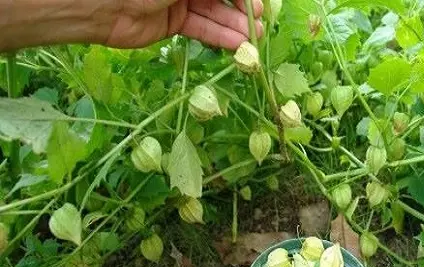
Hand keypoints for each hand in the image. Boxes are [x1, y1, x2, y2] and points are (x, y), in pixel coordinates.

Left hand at [105, 0, 263, 49]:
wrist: (102, 3)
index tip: (259, 4)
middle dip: (242, 8)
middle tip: (259, 23)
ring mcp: (179, 0)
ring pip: (214, 13)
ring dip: (235, 26)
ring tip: (254, 38)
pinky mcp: (172, 23)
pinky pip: (201, 28)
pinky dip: (219, 37)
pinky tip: (237, 44)